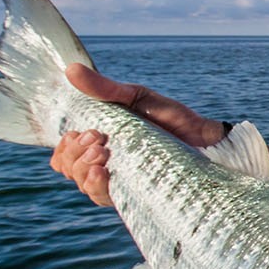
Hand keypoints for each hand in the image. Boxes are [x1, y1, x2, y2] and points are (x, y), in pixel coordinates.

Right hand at [50, 64, 225, 205]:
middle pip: (69, 168)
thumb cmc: (171, 117)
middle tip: (98, 140)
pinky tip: (103, 173)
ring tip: (103, 153)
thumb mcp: (136, 97)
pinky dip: (97, 186)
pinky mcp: (133, 194)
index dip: (63, 147)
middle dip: (75, 154)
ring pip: (83, 185)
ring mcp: (118, 180)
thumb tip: (70, 70)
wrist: (205, 138)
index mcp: (99, 141)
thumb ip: (104, 89)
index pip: (63, 153)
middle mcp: (104, 163)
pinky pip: (104, 198)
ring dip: (84, 168)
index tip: (78, 133)